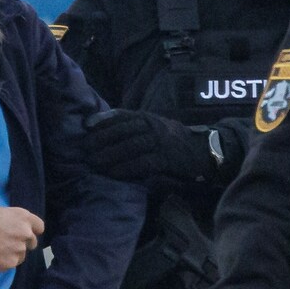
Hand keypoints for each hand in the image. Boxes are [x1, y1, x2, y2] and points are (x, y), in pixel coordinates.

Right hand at [0, 206, 43, 273]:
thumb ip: (11, 219)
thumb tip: (13, 225)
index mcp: (22, 217)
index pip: (39, 226)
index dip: (32, 230)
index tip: (25, 233)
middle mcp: (25, 233)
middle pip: (32, 242)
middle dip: (23, 243)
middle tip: (8, 243)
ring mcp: (19, 249)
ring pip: (22, 255)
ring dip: (14, 254)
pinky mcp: (11, 263)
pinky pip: (12, 264)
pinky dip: (5, 262)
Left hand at [84, 109, 214, 185]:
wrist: (205, 151)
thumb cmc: (174, 142)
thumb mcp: (156, 129)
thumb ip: (136, 129)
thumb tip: (107, 133)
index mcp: (149, 118)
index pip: (122, 115)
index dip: (103, 120)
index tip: (86, 126)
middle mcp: (154, 126)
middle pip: (123, 130)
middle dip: (102, 139)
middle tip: (85, 150)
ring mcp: (161, 142)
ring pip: (131, 145)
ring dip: (110, 155)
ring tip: (94, 163)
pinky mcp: (167, 159)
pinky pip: (143, 163)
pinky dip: (126, 168)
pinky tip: (113, 174)